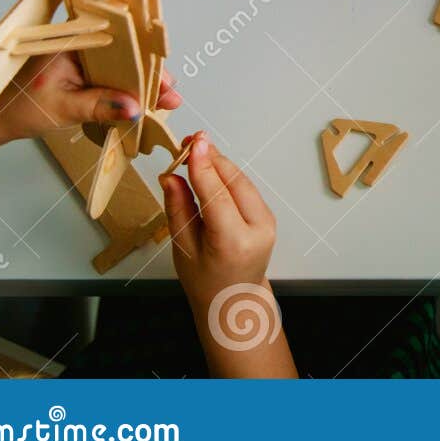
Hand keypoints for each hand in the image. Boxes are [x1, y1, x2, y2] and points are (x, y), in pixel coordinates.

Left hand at [0, 52, 180, 150]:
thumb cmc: (19, 108)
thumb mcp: (64, 109)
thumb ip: (99, 106)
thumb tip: (135, 108)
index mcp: (73, 41)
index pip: (120, 45)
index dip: (146, 63)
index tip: (165, 83)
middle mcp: (80, 42)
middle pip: (126, 54)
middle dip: (150, 77)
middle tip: (170, 98)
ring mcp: (82, 56)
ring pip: (120, 66)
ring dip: (140, 85)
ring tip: (161, 103)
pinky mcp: (81, 70)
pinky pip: (110, 75)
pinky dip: (125, 89)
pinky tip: (140, 102)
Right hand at [161, 132, 276, 310]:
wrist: (235, 300)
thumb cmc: (205, 281)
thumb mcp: (183, 248)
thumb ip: (178, 209)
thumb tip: (171, 176)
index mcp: (234, 243)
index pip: (217, 196)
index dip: (204, 167)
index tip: (193, 143)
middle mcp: (258, 230)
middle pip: (234, 183)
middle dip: (212, 159)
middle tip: (188, 141)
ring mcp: (268, 222)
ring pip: (242, 182)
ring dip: (219, 163)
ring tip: (195, 149)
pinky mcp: (268, 215)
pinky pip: (246, 188)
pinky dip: (228, 176)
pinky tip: (210, 167)